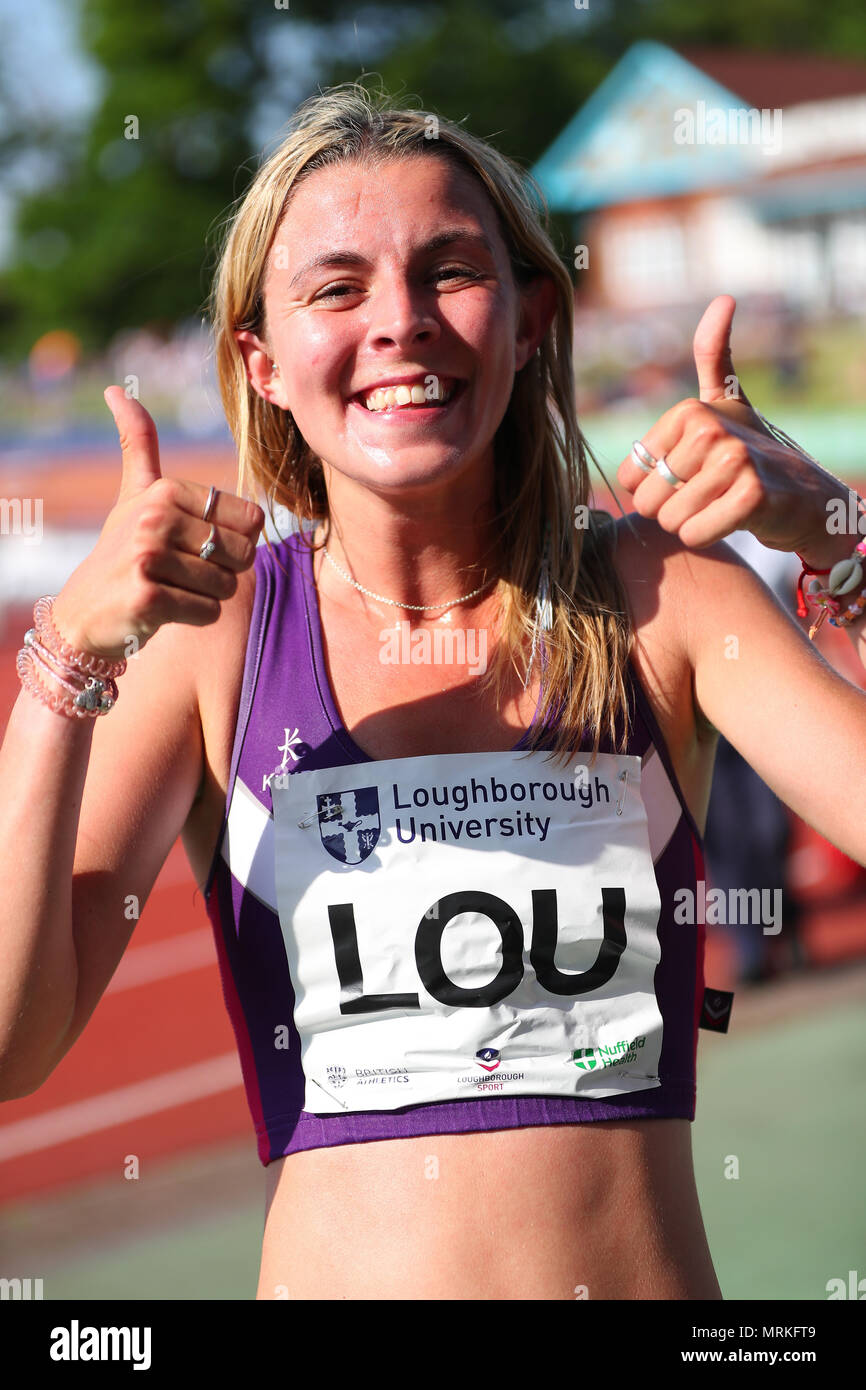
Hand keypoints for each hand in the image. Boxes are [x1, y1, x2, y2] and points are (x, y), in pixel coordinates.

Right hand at [51, 387, 264, 658]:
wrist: (86, 610)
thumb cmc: (122, 550)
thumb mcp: (134, 494)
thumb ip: (138, 444)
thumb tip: (116, 391)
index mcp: (166, 491)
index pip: (252, 520)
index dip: (236, 541)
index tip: (197, 546)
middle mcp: (155, 518)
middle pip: (243, 555)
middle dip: (223, 572)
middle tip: (184, 573)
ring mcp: (149, 557)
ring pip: (227, 586)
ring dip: (208, 596)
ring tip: (172, 588)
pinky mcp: (148, 597)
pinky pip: (209, 612)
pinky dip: (196, 617)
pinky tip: (165, 608)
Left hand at [616, 296, 852, 564]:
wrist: (806, 495)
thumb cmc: (755, 450)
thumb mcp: (728, 401)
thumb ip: (713, 355)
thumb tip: (725, 298)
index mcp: (689, 411)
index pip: (631, 476)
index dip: (653, 488)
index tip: (688, 476)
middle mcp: (709, 431)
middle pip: (648, 501)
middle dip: (671, 510)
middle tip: (707, 495)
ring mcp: (734, 463)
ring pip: (670, 521)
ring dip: (691, 524)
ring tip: (721, 505)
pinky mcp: (752, 497)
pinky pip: (694, 535)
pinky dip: (708, 537)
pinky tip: (733, 520)